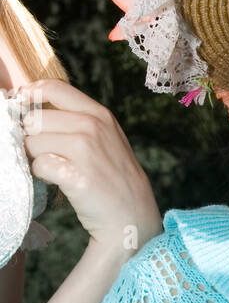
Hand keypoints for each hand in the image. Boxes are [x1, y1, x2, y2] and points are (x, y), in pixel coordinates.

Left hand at [18, 79, 161, 254]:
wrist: (132, 214)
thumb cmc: (113, 176)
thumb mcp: (106, 137)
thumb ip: (77, 120)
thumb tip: (34, 111)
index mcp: (98, 114)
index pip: (53, 89)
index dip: (29, 96)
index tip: (22, 107)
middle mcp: (92, 127)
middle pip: (36, 118)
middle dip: (31, 136)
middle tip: (42, 151)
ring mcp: (86, 151)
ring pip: (34, 142)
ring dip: (36, 157)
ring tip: (54, 168)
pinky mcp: (77, 176)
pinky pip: (40, 166)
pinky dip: (42, 175)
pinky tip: (57, 180)